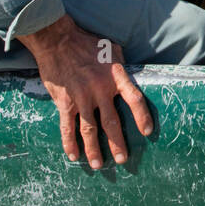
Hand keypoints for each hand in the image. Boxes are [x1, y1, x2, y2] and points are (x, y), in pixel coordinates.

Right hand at [19, 15, 153, 168]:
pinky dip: (70, 143)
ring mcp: (81, 98)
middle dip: (117, 143)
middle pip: (111, 122)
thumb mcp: (112, 50)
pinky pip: (67, 127)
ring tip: (98, 165)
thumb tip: (131, 78)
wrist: (57, 40)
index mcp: (115, 76)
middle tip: (122, 160)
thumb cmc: (87, 43)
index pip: (134, 99)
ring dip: (94, 149)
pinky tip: (74, 155)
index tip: (146, 131)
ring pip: (89, 130)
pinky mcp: (64, 102)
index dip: (142, 116)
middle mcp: (100, 90)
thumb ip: (121, 68)